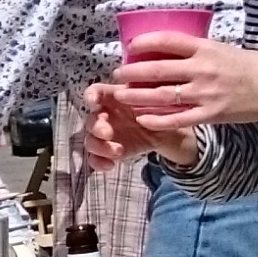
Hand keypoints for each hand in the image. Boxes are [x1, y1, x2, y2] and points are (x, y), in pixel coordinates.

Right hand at [81, 81, 195, 169]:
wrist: (167, 130)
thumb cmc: (157, 108)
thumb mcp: (155, 98)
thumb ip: (146, 94)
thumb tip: (141, 91)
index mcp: (113, 97)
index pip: (94, 92)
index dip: (90, 96)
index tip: (93, 102)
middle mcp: (104, 114)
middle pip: (90, 120)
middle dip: (97, 127)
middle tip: (107, 133)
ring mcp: (105, 135)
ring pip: (90, 141)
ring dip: (100, 147)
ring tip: (118, 151)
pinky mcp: (107, 151)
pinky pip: (95, 158)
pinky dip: (98, 162)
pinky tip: (110, 165)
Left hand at [105, 32, 257, 132]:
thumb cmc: (253, 66)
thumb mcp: (225, 49)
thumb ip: (200, 51)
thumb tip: (171, 50)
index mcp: (206, 48)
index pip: (168, 41)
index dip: (144, 43)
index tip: (130, 47)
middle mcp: (203, 69)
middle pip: (157, 70)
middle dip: (132, 72)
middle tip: (118, 74)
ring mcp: (205, 93)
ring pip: (162, 95)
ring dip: (138, 96)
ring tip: (122, 96)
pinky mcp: (210, 114)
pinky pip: (177, 118)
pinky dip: (157, 120)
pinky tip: (142, 119)